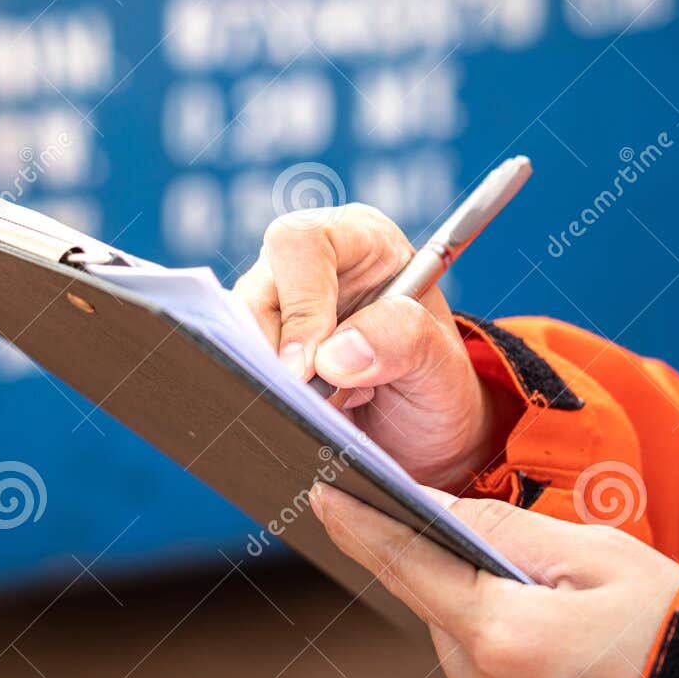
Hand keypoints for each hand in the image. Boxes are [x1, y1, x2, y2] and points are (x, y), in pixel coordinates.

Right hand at [232, 205, 517, 489]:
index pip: (303, 243)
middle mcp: (311, 266)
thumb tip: (329, 357)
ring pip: (238, 332)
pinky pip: (237, 366)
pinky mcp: (260, 350)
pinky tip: (304, 412)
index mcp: (361, 242)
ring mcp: (279, 309)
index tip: (311, 365)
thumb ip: (401, 340)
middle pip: (256, 288)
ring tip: (324, 406)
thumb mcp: (441, 364)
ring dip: (272, 379)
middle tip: (307, 397)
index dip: (300, 301)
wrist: (422, 435)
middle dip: (275, 351)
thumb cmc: (436, 385)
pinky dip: (264, 395)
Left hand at [309, 482, 678, 677]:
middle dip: (483, 598)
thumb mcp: (605, 558)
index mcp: (506, 639)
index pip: (409, 568)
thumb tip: (432, 507)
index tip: (324, 492)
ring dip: (502, 649)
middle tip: (557, 599)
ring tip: (582, 655)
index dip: (362, 526)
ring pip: (468, 668)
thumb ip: (506, 534)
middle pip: (448, 621)